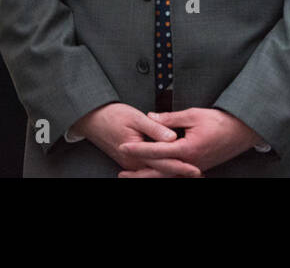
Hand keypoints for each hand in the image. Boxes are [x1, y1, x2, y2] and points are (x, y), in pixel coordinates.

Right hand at [72, 102, 199, 176]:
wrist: (91, 120)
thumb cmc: (112, 115)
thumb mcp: (135, 117)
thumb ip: (155, 128)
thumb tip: (172, 137)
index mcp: (136, 152)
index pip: (163, 162)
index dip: (181, 166)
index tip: (196, 169)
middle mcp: (133, 162)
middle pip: (160, 171)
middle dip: (179, 174)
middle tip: (198, 174)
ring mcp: (131, 164)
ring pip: (154, 172)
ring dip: (171, 173)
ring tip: (188, 173)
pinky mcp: (130, 162)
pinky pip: (148, 168)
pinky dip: (161, 170)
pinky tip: (171, 169)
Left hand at [116, 108, 259, 176]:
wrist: (243, 132)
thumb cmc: (221, 121)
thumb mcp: (194, 115)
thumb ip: (170, 118)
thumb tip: (150, 117)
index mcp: (187, 149)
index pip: (156, 151)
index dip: (138, 149)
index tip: (123, 147)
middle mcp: (189, 163)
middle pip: (159, 172)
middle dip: (139, 174)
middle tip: (121, 174)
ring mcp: (194, 168)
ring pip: (167, 176)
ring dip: (149, 177)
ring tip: (133, 176)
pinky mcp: (197, 168)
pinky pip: (176, 175)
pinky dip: (163, 175)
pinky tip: (155, 174)